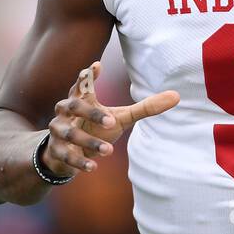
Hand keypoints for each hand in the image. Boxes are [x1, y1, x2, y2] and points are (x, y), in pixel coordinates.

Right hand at [42, 61, 179, 176]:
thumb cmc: (96, 127)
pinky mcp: (57, 151)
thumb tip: (177, 96)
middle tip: (112, 122)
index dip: (87, 75)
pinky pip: (66, 155)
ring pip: (71, 133)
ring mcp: (59, 131)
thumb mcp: (121, 117)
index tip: (96, 66)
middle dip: (91, 113)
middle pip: (74, 106)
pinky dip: (80, 161)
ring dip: (89, 141)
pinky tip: (94, 167)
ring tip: (110, 151)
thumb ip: (145, 107)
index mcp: (82, 98)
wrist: (67, 153)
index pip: (82, 83)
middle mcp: (66, 112)